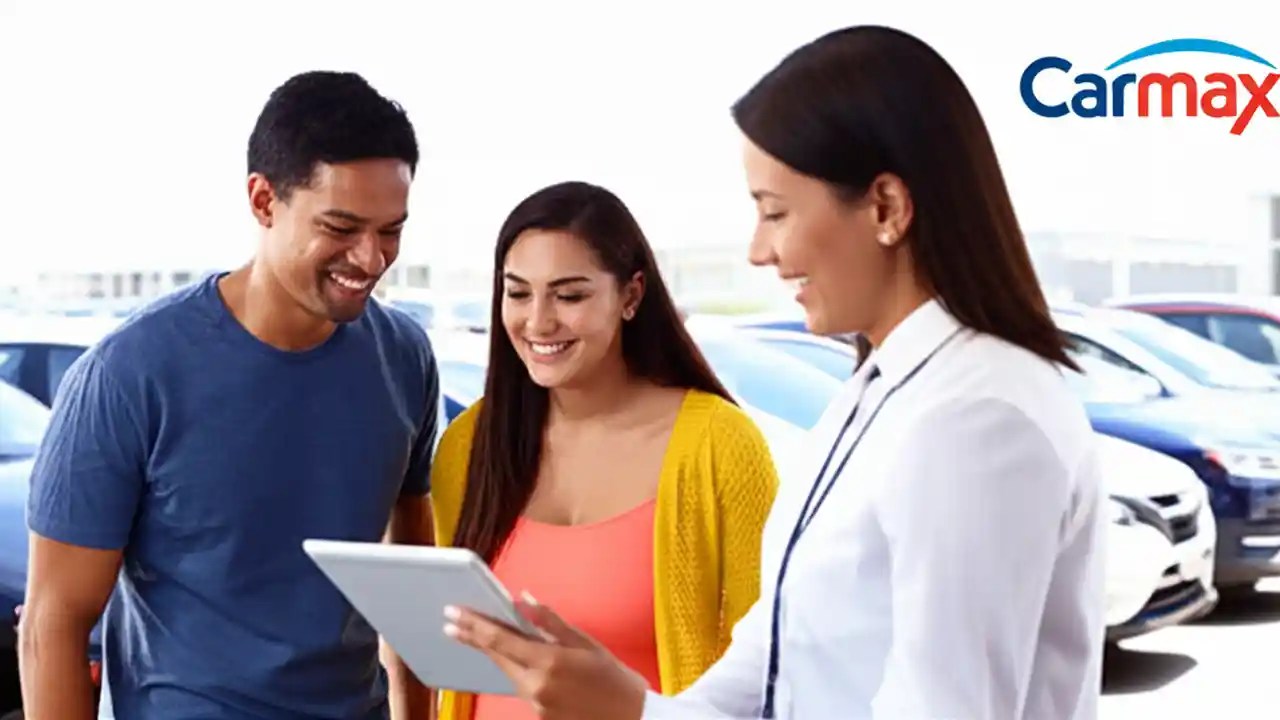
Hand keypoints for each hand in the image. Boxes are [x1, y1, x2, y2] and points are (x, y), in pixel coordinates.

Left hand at [444, 592, 647, 719]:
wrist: (631, 719)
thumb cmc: (614, 678)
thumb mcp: (587, 643)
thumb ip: (551, 623)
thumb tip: (524, 601)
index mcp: (549, 662)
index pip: (500, 640)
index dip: (473, 626)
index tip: (452, 614)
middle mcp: (537, 686)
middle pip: (498, 657)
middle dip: (476, 638)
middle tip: (453, 623)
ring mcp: (537, 705)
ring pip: (510, 673)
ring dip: (498, 654)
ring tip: (480, 636)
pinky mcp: (540, 717)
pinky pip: (524, 687)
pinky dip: (519, 671)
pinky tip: (519, 661)